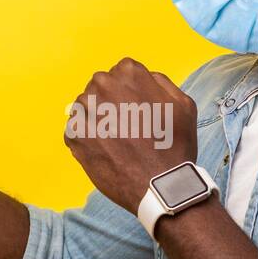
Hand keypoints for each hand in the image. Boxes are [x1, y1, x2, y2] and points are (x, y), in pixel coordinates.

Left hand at [63, 57, 197, 212]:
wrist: (159, 185)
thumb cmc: (174, 145)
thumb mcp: (183, 104)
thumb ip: (160, 82)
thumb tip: (143, 77)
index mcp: (129, 73)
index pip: (120, 72)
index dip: (129, 92)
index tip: (137, 110)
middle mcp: (103, 86)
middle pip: (100, 87)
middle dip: (110, 103)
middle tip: (127, 128)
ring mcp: (86, 110)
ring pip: (85, 107)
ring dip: (96, 119)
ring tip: (116, 140)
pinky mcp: (74, 135)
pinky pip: (76, 129)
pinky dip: (87, 138)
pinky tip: (106, 151)